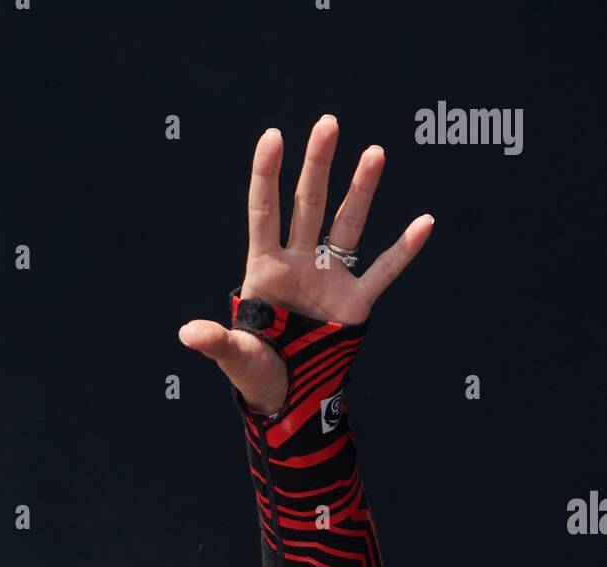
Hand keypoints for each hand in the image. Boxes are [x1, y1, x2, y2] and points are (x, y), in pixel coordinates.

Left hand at [178, 115, 433, 413]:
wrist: (288, 395)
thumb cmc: (256, 371)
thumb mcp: (235, 355)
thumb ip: (216, 341)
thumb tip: (188, 334)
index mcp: (265, 269)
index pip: (264, 212)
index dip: (266, 175)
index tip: (273, 136)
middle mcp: (299, 263)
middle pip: (308, 204)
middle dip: (317, 165)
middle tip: (327, 124)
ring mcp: (329, 278)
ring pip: (347, 224)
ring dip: (361, 189)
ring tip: (375, 152)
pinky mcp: (356, 302)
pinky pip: (383, 270)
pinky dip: (404, 250)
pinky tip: (425, 222)